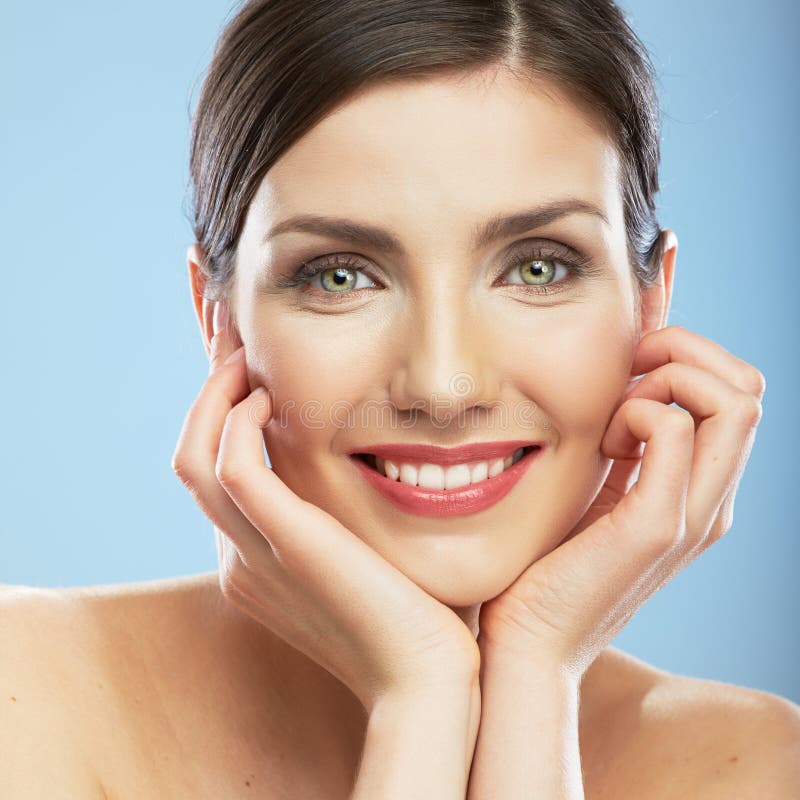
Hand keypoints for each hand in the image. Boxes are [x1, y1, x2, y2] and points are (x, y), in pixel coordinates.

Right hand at [171, 314, 480, 712]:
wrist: (428, 677)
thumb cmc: (416, 611)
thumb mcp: (366, 550)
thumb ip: (344, 510)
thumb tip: (366, 457)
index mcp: (256, 555)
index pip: (220, 466)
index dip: (222, 406)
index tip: (242, 355)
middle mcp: (240, 553)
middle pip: (193, 452)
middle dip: (206, 385)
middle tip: (224, 323)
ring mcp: (251, 553)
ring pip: (193, 455)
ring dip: (214, 394)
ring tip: (244, 349)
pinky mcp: (278, 545)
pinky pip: (229, 467)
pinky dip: (238, 422)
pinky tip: (272, 395)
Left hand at [476, 325, 765, 678]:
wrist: (528, 641)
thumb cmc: (548, 561)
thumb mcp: (596, 487)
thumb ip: (623, 443)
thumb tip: (624, 376)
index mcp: (699, 493)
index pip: (737, 396)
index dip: (688, 360)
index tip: (628, 368)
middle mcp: (711, 503)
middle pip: (749, 390)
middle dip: (686, 353)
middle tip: (626, 371)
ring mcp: (692, 516)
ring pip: (736, 402)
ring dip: (667, 380)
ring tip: (614, 415)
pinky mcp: (655, 527)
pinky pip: (676, 430)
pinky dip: (639, 409)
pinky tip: (604, 440)